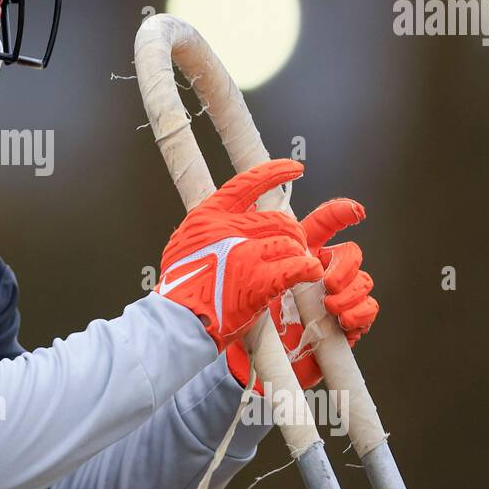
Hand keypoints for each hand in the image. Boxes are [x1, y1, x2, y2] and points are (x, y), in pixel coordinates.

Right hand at [156, 159, 322, 359]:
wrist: (178, 319)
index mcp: (208, 216)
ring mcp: (244, 254)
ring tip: (297, 265)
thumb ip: (211, 228)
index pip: (247, 183)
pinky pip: (297, 267)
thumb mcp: (186, 243)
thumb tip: (236, 216)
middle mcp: (228, 229)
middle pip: (278, 219)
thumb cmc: (181, 287)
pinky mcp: (259, 280)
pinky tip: (309, 273)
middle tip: (295, 245)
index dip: (275, 172)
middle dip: (293, 232)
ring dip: (298, 254)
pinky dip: (308, 269)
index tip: (294, 168)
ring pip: (290, 242)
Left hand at [227, 197, 379, 389]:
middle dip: (346, 264)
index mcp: (299, 253)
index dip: (341, 213)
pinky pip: (368, 309)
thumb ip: (265, 257)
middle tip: (326, 283)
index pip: (324, 224)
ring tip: (331, 308)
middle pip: (350, 253)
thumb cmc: (245, 313)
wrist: (249, 357)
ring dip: (352, 292)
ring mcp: (335, 297)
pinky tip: (344, 322)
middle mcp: (320, 272)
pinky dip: (361, 313)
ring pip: (363, 281)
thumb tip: (284, 242)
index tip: (356, 212)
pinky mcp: (344, 324)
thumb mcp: (249, 277)